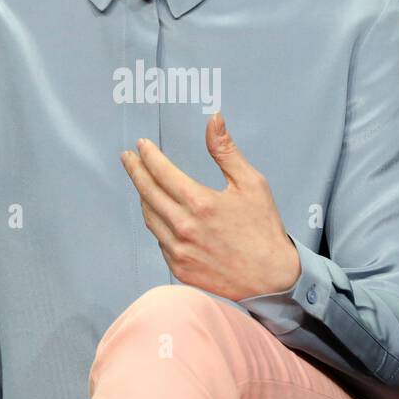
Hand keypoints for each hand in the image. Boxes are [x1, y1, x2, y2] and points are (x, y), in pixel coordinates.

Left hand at [119, 112, 300, 301]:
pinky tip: (161, 213)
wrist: (271, 278)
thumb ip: (226, 151)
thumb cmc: (263, 229)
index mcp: (200, 203)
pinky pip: (159, 239)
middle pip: (147, 192)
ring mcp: (178, 250)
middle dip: (135, 171)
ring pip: (149, 217)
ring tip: (143, 183)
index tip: (141, 145)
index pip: (162, 172)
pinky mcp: (178, 268)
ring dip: (143, 196)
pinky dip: (157, 222)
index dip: (148, 156)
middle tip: (127, 158)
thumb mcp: (251, 183)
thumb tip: (213, 120)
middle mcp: (183, 227)